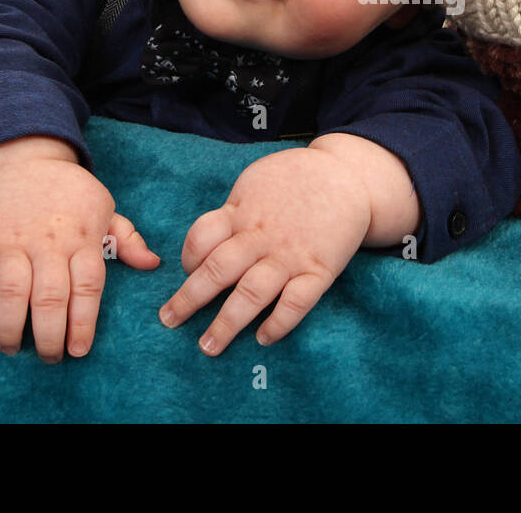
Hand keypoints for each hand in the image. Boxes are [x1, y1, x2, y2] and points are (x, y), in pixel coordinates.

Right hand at [0, 158, 159, 361]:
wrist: (22, 158)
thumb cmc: (68, 192)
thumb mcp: (104, 207)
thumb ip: (126, 239)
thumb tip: (152, 264)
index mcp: (82, 238)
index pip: (87, 286)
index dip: (84, 321)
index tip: (79, 349)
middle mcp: (48, 243)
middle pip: (50, 296)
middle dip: (50, 335)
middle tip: (50, 358)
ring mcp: (12, 242)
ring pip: (10, 291)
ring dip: (9, 326)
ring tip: (11, 348)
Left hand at [158, 146, 371, 354]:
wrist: (350, 175)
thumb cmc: (298, 177)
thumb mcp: (256, 180)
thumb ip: (233, 209)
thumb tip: (209, 238)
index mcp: (242, 211)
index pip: (201, 239)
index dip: (187, 259)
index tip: (186, 274)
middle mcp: (261, 236)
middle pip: (218, 271)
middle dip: (189, 300)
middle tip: (169, 320)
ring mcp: (290, 255)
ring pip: (251, 293)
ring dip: (227, 322)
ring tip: (208, 345)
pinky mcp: (320, 269)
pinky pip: (296, 302)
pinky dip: (279, 323)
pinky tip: (263, 338)